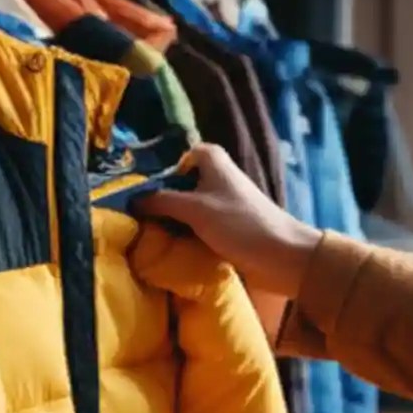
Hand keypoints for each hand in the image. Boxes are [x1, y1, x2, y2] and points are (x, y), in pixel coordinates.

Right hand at [134, 144, 321, 297]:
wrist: (282, 257)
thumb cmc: (240, 224)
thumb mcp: (195, 209)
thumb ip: (161, 201)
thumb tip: (132, 200)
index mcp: (212, 161)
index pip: (176, 155)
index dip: (156, 168)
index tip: (133, 186)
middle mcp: (215, 178)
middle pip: (176, 183)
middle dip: (156, 197)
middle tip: (129, 211)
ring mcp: (219, 205)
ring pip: (183, 207)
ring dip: (167, 219)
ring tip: (140, 230)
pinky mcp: (223, 228)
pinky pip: (193, 227)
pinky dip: (180, 234)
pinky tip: (163, 244)